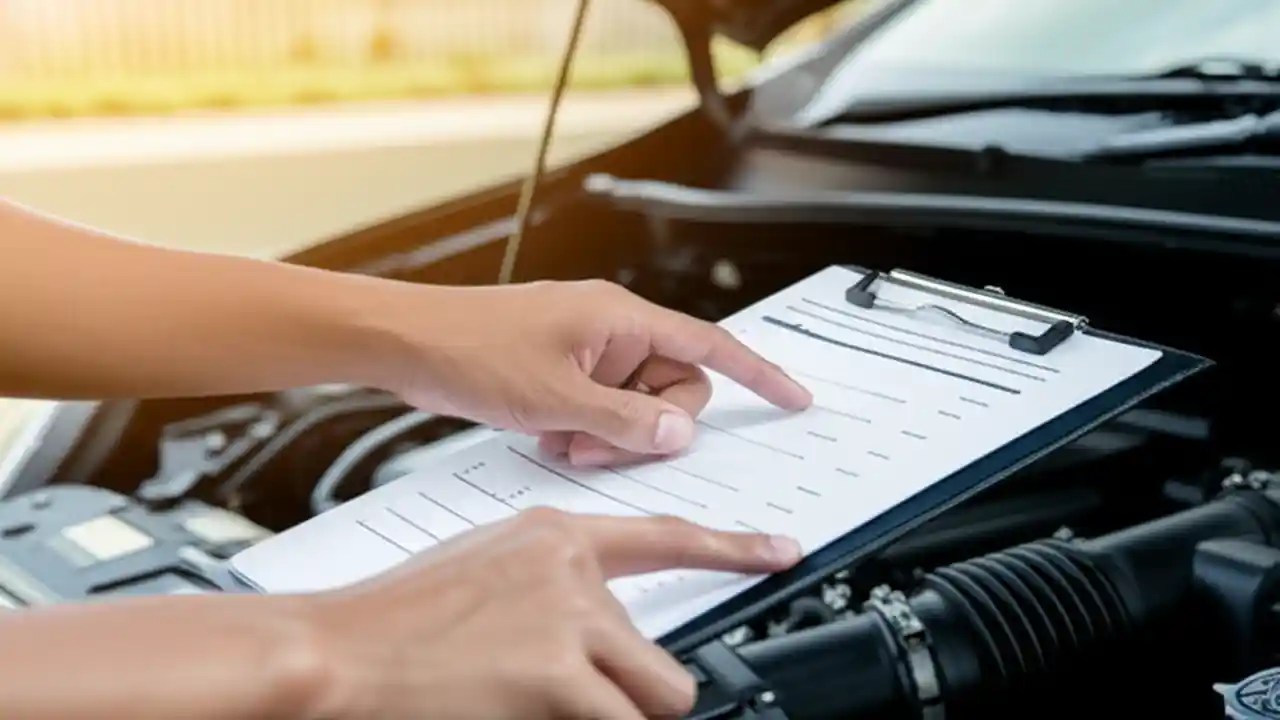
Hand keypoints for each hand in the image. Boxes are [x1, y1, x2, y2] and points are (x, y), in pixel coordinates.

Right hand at [308, 508, 802, 718]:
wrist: (340, 649)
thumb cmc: (399, 618)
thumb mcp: (487, 568)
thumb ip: (554, 584)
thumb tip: (603, 623)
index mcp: (556, 535)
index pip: (664, 536)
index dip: (731, 547)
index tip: (778, 551)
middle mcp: (574, 572)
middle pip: (666, 661)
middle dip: (640, 699)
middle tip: (592, 704)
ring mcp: (570, 623)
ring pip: (653, 702)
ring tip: (550, 707)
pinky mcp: (558, 677)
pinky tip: (524, 713)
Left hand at [379, 280, 810, 465]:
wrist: (407, 343)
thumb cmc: (470, 348)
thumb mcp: (556, 398)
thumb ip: (626, 421)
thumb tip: (678, 436)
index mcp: (621, 319)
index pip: (709, 346)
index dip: (758, 373)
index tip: (793, 397)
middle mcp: (611, 330)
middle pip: (672, 388)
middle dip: (645, 427)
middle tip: (595, 445)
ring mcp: (586, 350)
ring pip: (634, 406)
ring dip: (609, 434)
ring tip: (560, 438)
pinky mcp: (562, 368)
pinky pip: (600, 407)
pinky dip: (584, 428)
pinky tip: (546, 432)